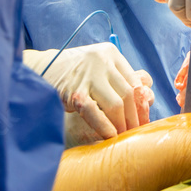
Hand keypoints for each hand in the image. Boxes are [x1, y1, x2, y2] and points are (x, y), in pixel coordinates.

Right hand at [24, 43, 154, 139]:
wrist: (41, 68)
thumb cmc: (74, 71)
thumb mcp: (99, 67)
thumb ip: (120, 79)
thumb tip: (149, 98)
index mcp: (111, 53)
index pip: (136, 81)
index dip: (143, 103)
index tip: (144, 119)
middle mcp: (102, 61)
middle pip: (129, 94)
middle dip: (135, 117)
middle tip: (136, 132)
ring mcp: (88, 75)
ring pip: (117, 104)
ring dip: (123, 124)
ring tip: (123, 137)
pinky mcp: (75, 91)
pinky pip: (95, 112)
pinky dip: (105, 126)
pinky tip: (110, 136)